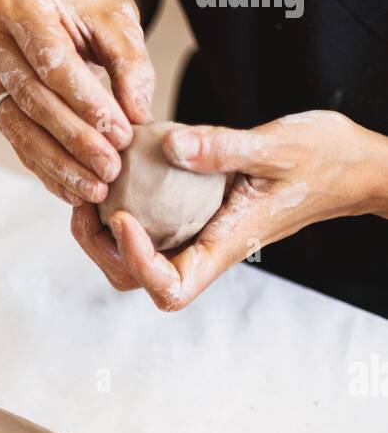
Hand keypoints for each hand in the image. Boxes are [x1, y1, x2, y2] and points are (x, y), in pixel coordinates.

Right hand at [0, 0, 155, 205]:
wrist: (64, 2)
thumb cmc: (93, 7)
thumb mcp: (119, 21)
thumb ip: (131, 65)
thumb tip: (138, 116)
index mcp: (20, 4)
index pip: (53, 67)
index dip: (89, 106)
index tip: (123, 137)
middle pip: (33, 101)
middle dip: (75, 141)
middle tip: (110, 169)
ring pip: (20, 128)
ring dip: (59, 165)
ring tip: (95, 189)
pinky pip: (17, 141)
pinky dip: (47, 169)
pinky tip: (73, 191)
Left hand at [71, 110, 387, 309]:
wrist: (348, 164)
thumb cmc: (323, 158)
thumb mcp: (277, 144)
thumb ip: (223, 147)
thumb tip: (171, 146)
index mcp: (225, 248)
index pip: (169, 288)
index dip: (136, 263)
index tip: (121, 216)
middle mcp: (206, 250)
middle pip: (139, 283)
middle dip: (103, 252)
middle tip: (84, 208)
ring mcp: (198, 236)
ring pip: (138, 262)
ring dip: (104, 237)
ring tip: (89, 196)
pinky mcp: (194, 218)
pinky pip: (149, 230)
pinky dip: (122, 212)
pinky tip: (113, 177)